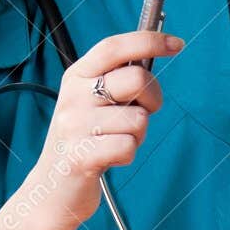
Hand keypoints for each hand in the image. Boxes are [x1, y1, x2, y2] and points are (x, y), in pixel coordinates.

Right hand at [25, 30, 183, 226]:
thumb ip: (116, 79)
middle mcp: (73, 96)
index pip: (114, 47)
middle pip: (136, 79)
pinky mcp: (80, 156)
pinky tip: (111, 158)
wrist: (52, 188)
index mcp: (76, 76)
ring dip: (138, 134)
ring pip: (138, 119)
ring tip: (116, 141)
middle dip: (152, 98)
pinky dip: (129, 154)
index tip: (177, 44)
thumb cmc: (83, 140)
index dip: (149, 41)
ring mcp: (74, 126)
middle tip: (139, 114)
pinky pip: (128, 146)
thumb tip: (154, 52)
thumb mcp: (90, 102)